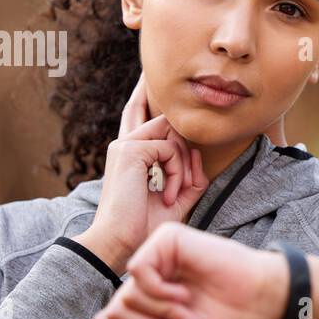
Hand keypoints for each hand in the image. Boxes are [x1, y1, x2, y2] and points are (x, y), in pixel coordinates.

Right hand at [74, 72, 207, 273]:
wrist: (120, 243)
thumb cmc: (143, 226)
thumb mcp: (175, 198)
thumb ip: (189, 176)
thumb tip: (198, 156)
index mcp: (130, 154)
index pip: (137, 114)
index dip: (142, 93)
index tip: (145, 75)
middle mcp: (124, 144)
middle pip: (166, 121)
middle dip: (186, 150)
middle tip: (186, 185)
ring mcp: (125, 144)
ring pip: (172, 132)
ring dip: (183, 164)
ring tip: (174, 194)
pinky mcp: (130, 150)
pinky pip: (170, 149)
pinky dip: (177, 173)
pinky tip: (166, 195)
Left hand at [80, 221, 288, 318]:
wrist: (256, 299)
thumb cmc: (222, 318)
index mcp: (147, 297)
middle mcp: (148, 274)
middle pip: (118, 308)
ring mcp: (155, 254)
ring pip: (127, 292)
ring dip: (160, 314)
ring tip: (191, 318)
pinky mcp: (165, 239)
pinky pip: (138, 269)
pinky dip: (158, 290)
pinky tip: (183, 294)